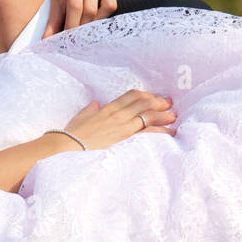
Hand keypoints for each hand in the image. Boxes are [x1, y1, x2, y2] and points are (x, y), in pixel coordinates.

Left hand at [43, 0, 155, 37]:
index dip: (74, 26)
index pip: (76, 8)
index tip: (72, 41)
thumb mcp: (55, 6)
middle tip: (85, 42)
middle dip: (87, 27)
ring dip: (106, 19)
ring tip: (104, 34)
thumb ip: (52, 23)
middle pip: (92, 8)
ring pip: (110, 4)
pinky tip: (155, 4)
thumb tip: (44, 43)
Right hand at [56, 90, 176, 148]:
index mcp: (108, 108)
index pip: (132, 95)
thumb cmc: (73, 133)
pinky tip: (169, 133)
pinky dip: (160, 132)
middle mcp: (118, 115)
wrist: (69, 146)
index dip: (145, 95)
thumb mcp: (81, 116)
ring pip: (149, 117)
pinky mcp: (126, 140)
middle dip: (159, 103)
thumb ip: (91, 109)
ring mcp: (123, 127)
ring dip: (163, 116)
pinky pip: (147, 133)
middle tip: (169, 104)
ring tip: (173, 117)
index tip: (152, 98)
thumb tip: (95, 104)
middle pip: (144, 104)